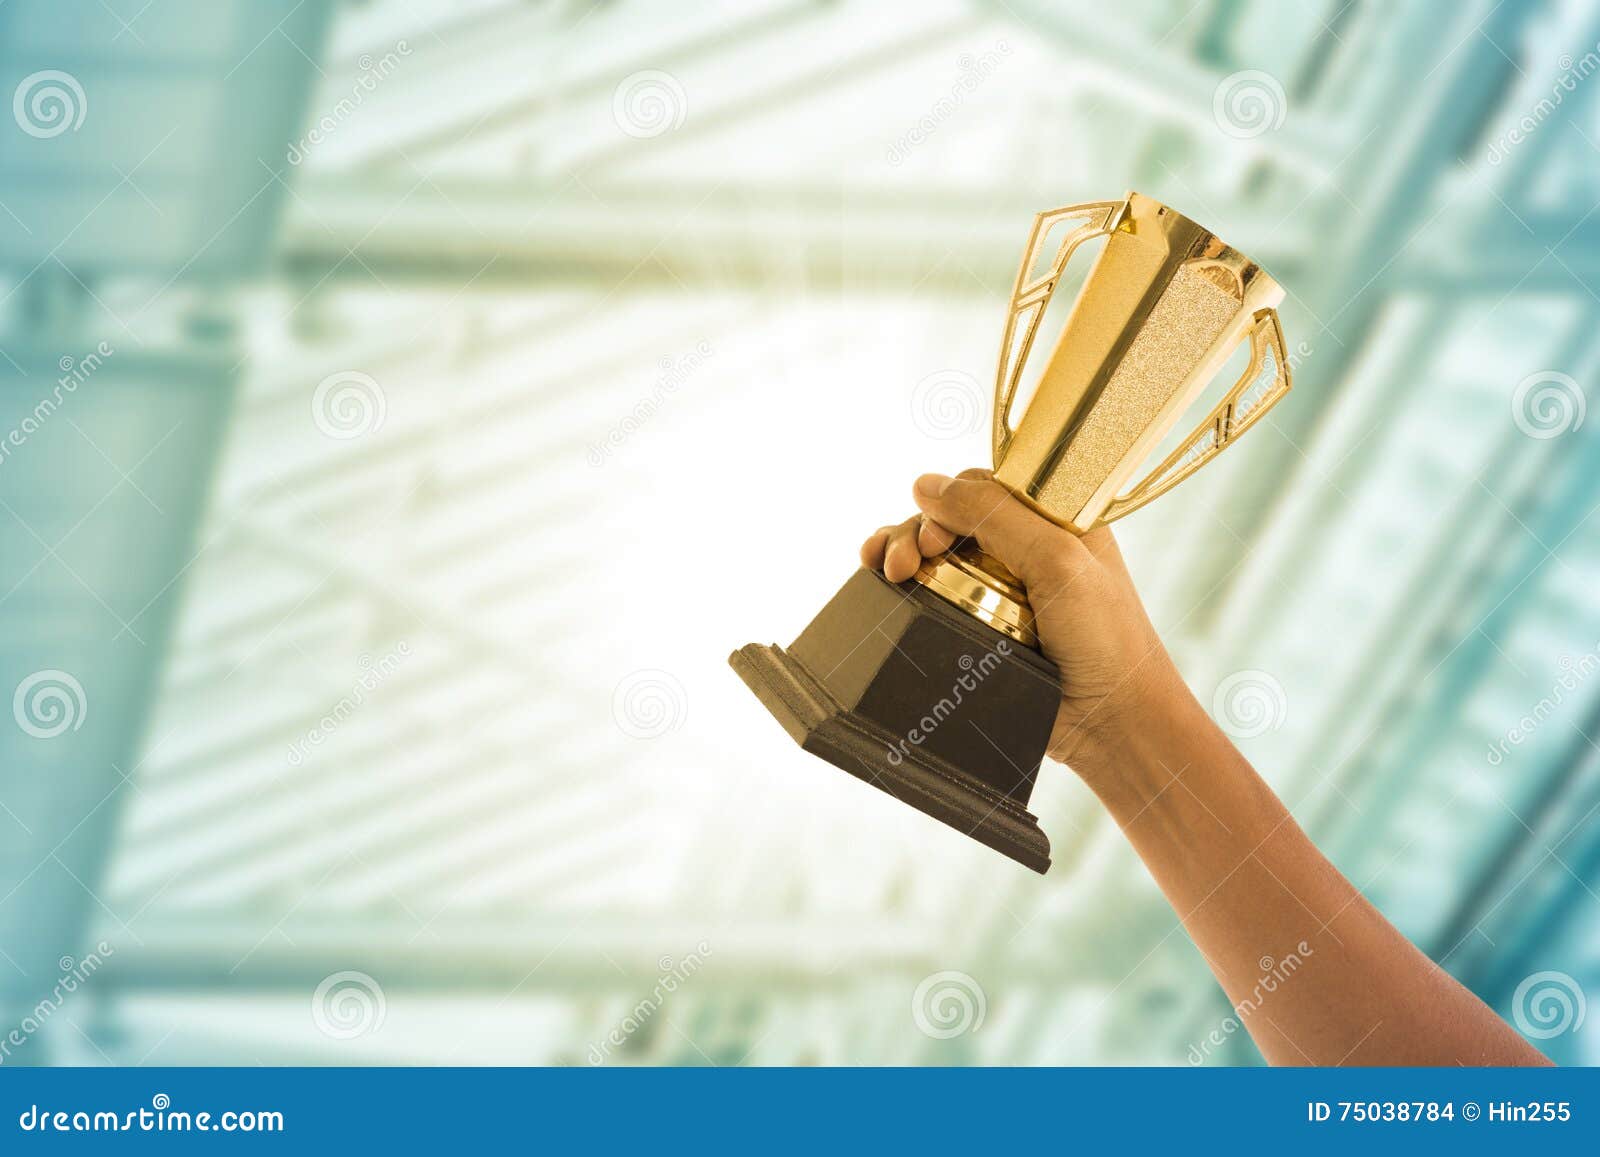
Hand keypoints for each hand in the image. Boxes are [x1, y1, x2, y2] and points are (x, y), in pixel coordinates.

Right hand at [859, 469, 1186, 769]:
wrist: (1111, 725)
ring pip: (934, 555)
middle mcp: (1026, 550)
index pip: (986, 487)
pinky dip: (902, 587)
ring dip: (900, 553)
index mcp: (1056, 521)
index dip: (949, 502)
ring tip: (885, 573)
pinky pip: (932, 598)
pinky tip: (880, 584)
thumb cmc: (1106, 641)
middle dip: (916, 530)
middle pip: (952, 519)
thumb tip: (925, 486)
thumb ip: (996, 515)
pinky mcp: (980, 629)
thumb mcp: (1058, 560)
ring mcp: (999, 591)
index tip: (933, 536)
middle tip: (901, 562)